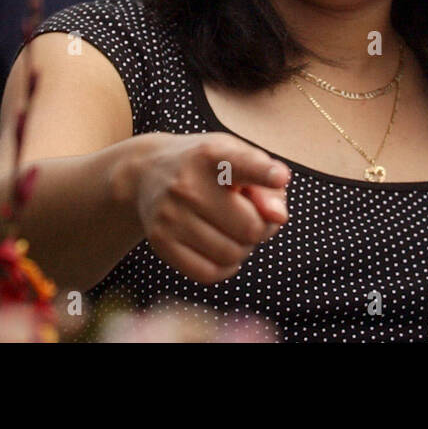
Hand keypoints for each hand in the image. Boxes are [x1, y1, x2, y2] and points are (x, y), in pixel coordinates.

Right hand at [131, 133, 290, 283]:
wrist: (148, 172)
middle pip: (251, 228)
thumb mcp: (238, 158)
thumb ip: (268, 184)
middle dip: (260, 227)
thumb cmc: (207, 167)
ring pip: (232, 255)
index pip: (242, 165)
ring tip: (231, 229)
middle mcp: (187, 184)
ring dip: (242, 248)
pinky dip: (224, 267)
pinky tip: (220, 248)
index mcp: (211, 154)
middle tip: (250, 215)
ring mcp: (170, 214)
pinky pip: (209, 273)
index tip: (279, 177)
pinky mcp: (160, 241)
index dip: (264, 173)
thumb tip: (279, 217)